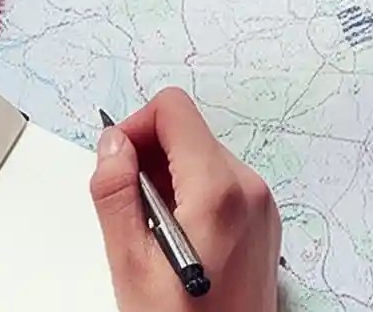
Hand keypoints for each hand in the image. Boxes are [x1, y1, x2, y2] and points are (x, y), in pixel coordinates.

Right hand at [90, 88, 280, 311]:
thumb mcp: (129, 263)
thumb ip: (115, 193)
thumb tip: (112, 144)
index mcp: (219, 192)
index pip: (173, 109)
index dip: (134, 127)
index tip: (115, 163)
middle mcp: (249, 189)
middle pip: (185, 130)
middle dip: (146, 158)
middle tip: (129, 210)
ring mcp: (261, 205)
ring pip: (198, 155)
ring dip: (164, 179)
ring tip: (153, 233)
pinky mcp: (261, 220)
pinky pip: (216, 181)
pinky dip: (186, 194)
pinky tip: (174, 237)